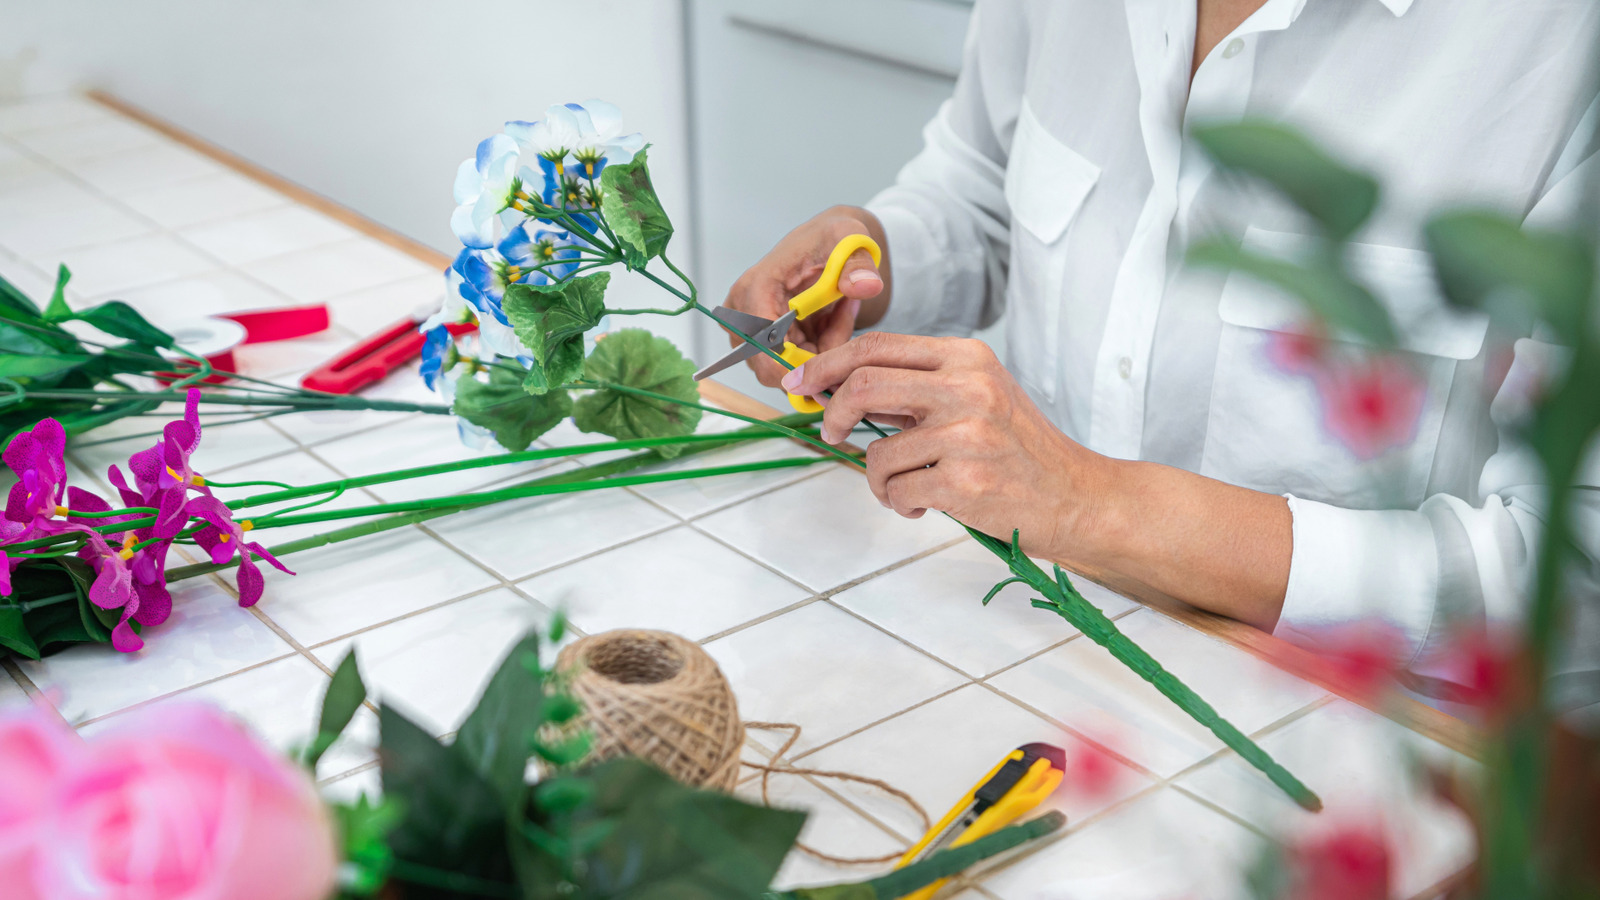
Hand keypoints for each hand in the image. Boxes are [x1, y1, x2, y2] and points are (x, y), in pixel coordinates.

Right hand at [722, 206, 890, 386]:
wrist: (827, 242)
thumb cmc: (829, 237)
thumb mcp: (849, 239)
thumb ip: (859, 263)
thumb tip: (866, 286)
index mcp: (756, 288)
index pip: (762, 346)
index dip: (799, 361)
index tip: (836, 353)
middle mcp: (744, 312)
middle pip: (775, 366)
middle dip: (817, 356)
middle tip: (844, 320)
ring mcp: (752, 329)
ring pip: (788, 369)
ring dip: (822, 351)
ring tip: (839, 313)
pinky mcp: (764, 340)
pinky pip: (796, 364)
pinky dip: (820, 350)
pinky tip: (831, 321)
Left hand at [782, 332, 1114, 561]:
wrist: (1077, 498)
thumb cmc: (1023, 452)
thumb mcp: (978, 396)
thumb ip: (920, 387)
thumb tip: (847, 388)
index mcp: (966, 358)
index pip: (877, 346)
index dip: (828, 364)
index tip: (804, 384)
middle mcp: (968, 387)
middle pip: (863, 384)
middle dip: (833, 412)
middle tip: (830, 432)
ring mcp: (967, 434)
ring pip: (877, 451)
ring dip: (877, 478)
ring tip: (904, 487)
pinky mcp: (965, 481)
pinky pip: (898, 490)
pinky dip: (900, 503)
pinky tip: (925, 505)